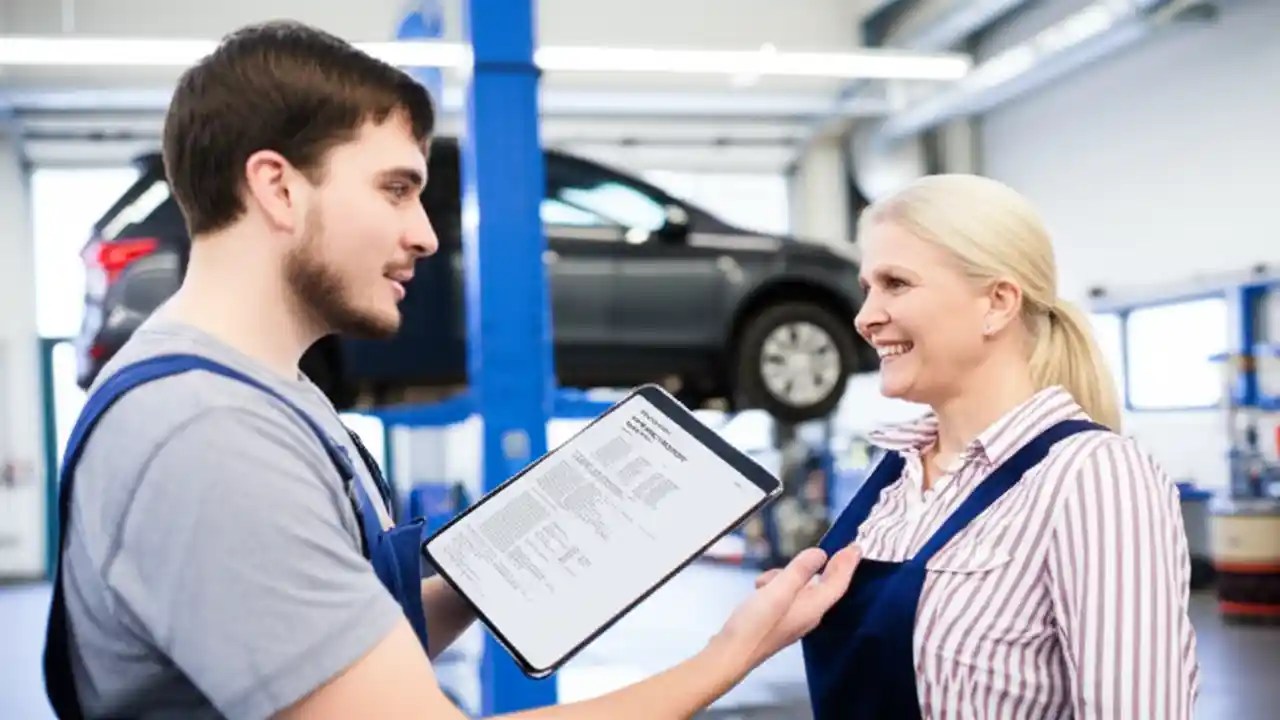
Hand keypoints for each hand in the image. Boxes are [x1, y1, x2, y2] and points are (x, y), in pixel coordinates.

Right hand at [708, 544, 860, 677]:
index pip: (838, 583)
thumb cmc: (755, 625)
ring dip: (789, 575)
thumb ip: (800, 571)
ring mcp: (793, 618)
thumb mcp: (778, 591)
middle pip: (826, 586)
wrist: (731, 653)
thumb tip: (819, 555)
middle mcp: (807, 614)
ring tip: (767, 579)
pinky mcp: (779, 619)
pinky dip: (776, 585)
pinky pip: (787, 595)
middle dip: (832, 567)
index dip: (848, 564)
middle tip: (842, 549)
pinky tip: (760, 587)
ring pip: (802, 588)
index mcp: (813, 608)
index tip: (856, 548)